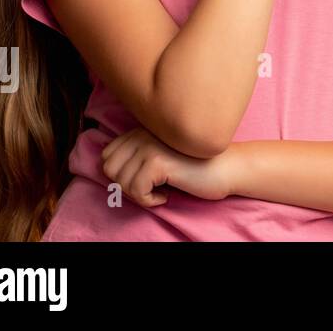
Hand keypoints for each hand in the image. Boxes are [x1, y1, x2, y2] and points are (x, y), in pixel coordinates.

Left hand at [100, 127, 234, 206]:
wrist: (224, 169)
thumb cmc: (193, 167)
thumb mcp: (159, 156)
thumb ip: (136, 155)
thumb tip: (107, 170)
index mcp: (141, 130)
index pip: (107, 156)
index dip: (122, 175)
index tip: (144, 180)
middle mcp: (143, 134)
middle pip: (110, 169)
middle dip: (127, 186)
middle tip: (150, 189)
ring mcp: (149, 146)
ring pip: (121, 183)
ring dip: (140, 195)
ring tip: (160, 191)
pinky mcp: (157, 162)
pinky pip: (136, 191)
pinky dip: (149, 201)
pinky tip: (165, 196)